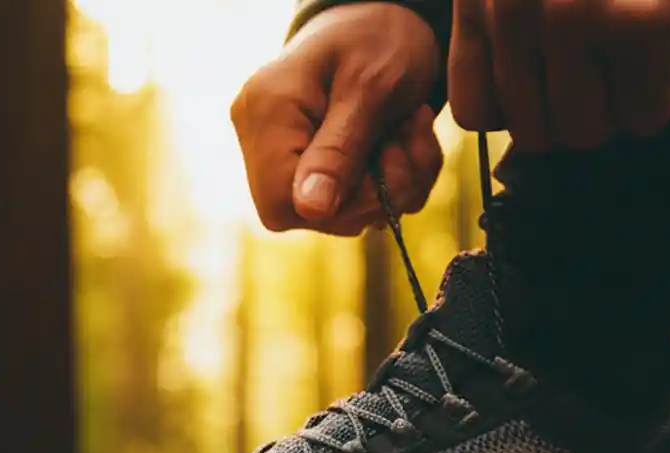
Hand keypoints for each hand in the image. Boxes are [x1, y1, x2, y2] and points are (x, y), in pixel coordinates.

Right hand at [231, 3, 442, 235]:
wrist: (385, 21)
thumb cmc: (379, 39)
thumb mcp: (372, 89)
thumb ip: (340, 150)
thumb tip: (312, 210)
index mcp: (267, 111)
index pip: (280, 202)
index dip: (338, 206)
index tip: (381, 174)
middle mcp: (261, 137)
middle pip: (309, 215)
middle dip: (374, 194)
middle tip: (407, 145)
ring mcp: (280, 153)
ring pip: (337, 214)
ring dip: (391, 187)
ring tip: (408, 135)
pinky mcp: (308, 165)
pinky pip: (351, 203)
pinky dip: (391, 184)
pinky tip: (401, 143)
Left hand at [449, 0, 669, 149]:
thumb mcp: (541, 3)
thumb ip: (511, 61)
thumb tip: (510, 162)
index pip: (476, 112)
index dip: (523, 112)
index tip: (556, 75)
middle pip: (533, 133)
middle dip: (582, 110)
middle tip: (610, 56)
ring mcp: (574, 9)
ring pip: (584, 133)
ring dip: (621, 104)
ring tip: (634, 45)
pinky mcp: (644, 23)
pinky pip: (643, 117)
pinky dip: (666, 91)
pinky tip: (669, 40)